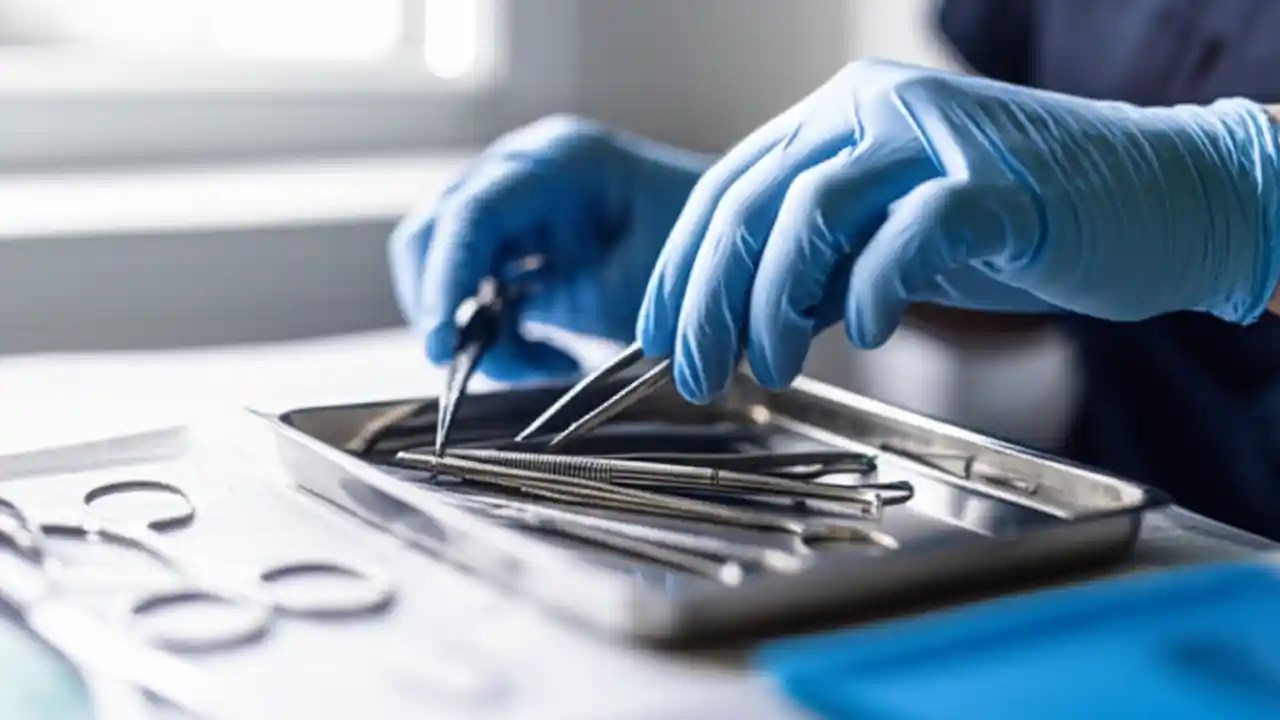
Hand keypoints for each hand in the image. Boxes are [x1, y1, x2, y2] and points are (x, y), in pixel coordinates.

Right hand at [390, 115, 708, 379]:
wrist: (738, 246)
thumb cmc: (705, 254)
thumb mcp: (639, 284)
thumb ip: (558, 303)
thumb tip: (487, 334)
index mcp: (560, 161)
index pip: (472, 214)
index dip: (446, 280)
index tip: (444, 345)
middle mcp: (525, 170)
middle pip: (435, 231)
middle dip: (445, 304)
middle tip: (480, 365)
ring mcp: (519, 202)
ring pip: (445, 263)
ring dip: (473, 325)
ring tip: (538, 362)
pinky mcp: (521, 239)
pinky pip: (477, 286)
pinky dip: (497, 330)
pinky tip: (547, 352)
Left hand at [637, 59, 1279, 401]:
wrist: (1162, 198)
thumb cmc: (1020, 223)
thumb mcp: (894, 237)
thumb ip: (821, 261)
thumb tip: (738, 320)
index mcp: (841, 115)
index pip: (731, 188)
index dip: (682, 267)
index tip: (656, 334)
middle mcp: (877, 108)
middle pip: (756, 201)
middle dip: (709, 298)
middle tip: (694, 372)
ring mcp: (938, 135)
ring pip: (814, 210)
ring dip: (775, 302)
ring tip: (770, 365)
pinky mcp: (1000, 181)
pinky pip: (911, 233)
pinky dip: (875, 289)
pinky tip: (868, 334)